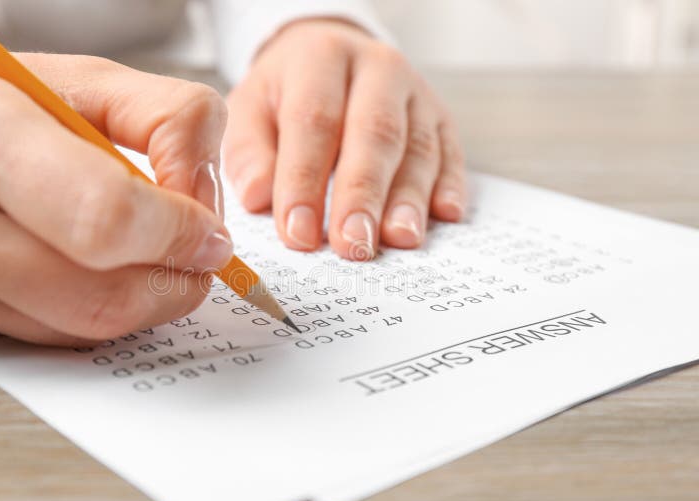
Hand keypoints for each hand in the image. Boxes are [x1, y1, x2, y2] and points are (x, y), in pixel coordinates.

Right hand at [0, 48, 230, 344]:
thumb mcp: (60, 77)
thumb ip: (158, 119)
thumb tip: (206, 197)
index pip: (107, 218)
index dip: (178, 235)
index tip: (209, 233)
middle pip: (102, 301)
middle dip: (175, 285)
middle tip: (194, 256)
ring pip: (77, 332)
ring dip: (138, 301)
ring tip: (138, 251)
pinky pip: (38, 338)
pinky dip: (83, 310)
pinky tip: (74, 266)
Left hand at [223, 19, 465, 260]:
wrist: (329, 58)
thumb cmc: (285, 94)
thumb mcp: (249, 108)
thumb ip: (248, 152)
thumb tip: (257, 197)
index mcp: (321, 58)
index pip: (314, 121)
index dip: (305, 180)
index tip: (298, 233)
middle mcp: (376, 69)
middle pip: (375, 133)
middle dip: (363, 194)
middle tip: (353, 243)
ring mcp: (415, 93)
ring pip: (418, 147)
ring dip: (409, 198)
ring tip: (399, 239)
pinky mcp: (440, 117)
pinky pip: (451, 152)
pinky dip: (449, 186)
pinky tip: (443, 215)